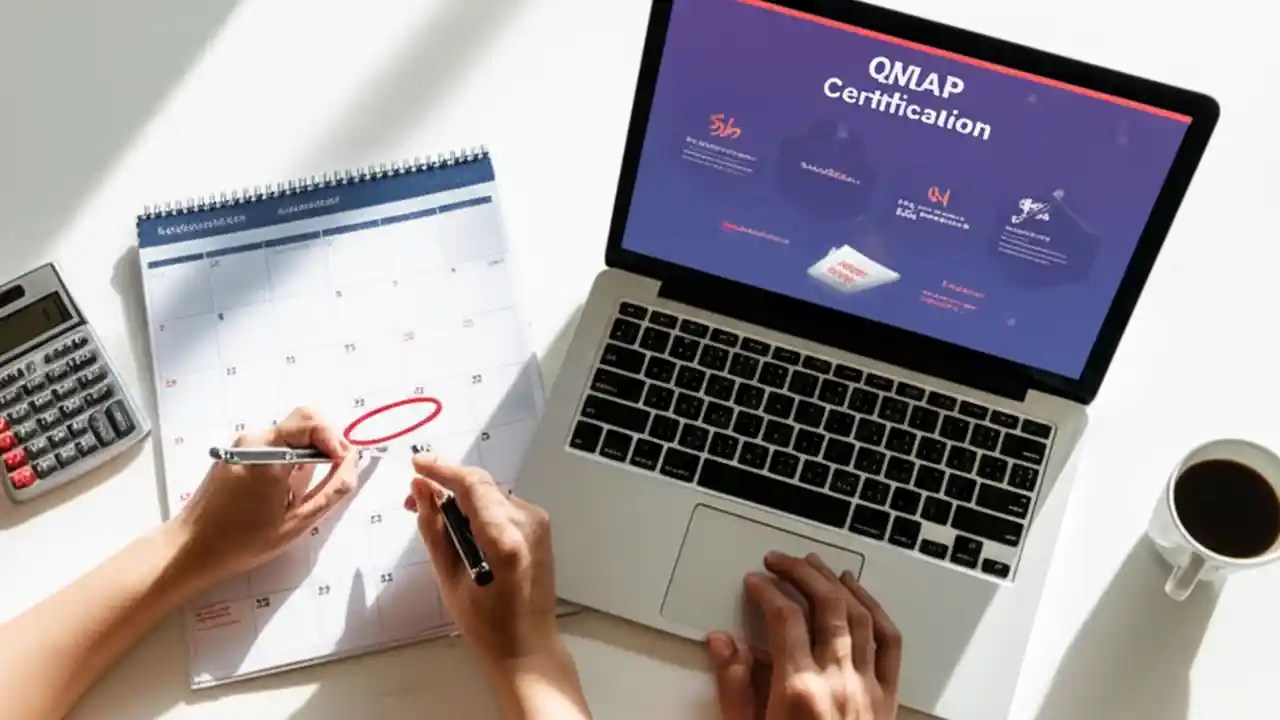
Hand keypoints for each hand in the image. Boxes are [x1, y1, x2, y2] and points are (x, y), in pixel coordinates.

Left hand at [170, 407, 359, 585]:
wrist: (191, 549)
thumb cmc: (244, 541)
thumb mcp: (298, 521)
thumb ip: (333, 488)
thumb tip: (353, 461)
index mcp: (268, 453)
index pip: (311, 421)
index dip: (335, 439)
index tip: (342, 465)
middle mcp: (253, 440)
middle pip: (302, 423)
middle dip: (324, 444)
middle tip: (331, 475)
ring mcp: (240, 444)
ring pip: (289, 435)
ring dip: (306, 454)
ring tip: (300, 491)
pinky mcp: (235, 454)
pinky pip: (273, 445)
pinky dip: (288, 459)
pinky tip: (281, 491)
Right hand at [407, 454, 589, 718]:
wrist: (529, 645)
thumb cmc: (487, 624)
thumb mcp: (449, 579)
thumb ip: (434, 529)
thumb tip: (421, 490)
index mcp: (505, 539)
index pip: (471, 486)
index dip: (441, 469)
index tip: (416, 463)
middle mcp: (527, 523)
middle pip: (481, 486)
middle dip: (446, 485)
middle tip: (414, 499)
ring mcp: (538, 523)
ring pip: (490, 494)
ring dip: (462, 498)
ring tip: (434, 515)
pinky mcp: (540, 527)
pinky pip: (502, 506)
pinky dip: (479, 509)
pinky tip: (463, 528)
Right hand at [706, 552, 900, 719]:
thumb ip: (734, 687)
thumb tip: (722, 642)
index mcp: (798, 690)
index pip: (783, 618)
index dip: (767, 591)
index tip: (754, 581)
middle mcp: (837, 681)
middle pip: (825, 605)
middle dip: (801, 573)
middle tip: (780, 560)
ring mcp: (867, 688)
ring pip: (858, 616)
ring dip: (836, 583)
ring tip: (816, 565)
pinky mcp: (887, 700)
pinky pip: (889, 642)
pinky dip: (875, 611)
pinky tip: (860, 595)